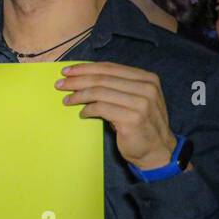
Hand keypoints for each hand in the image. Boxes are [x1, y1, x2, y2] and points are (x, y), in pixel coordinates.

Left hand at [56, 62, 177, 170]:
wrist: (158, 150)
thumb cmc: (141, 124)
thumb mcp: (134, 99)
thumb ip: (117, 86)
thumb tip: (84, 77)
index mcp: (147, 78)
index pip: (110, 68)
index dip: (86, 68)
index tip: (68, 71)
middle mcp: (146, 88)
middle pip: (102, 79)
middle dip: (77, 80)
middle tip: (60, 84)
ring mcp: (141, 103)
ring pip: (99, 92)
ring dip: (78, 95)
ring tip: (67, 100)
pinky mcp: (133, 118)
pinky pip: (101, 108)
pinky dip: (88, 110)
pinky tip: (82, 113)